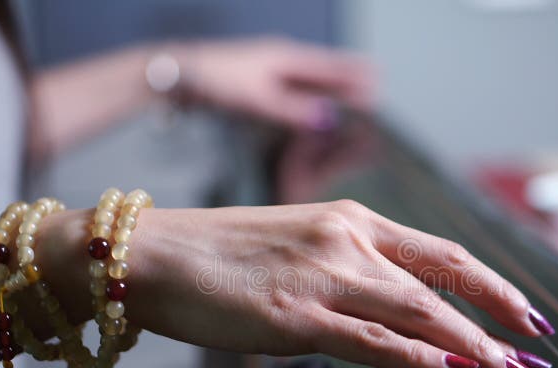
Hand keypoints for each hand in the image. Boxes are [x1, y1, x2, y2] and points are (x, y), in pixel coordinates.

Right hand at [41, 201, 550, 367]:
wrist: (156, 256)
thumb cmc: (225, 254)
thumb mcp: (302, 244)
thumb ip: (352, 270)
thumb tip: (398, 309)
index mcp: (352, 221)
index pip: (442, 253)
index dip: (492, 283)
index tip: (524, 310)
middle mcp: (349, 241)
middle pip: (446, 280)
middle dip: (501, 315)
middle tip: (537, 347)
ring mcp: (325, 277)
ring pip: (421, 311)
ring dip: (476, 343)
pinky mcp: (297, 315)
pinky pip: (373, 339)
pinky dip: (421, 356)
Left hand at [180, 38, 372, 128]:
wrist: (180, 72)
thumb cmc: (216, 82)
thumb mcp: (257, 99)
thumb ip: (293, 110)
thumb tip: (329, 119)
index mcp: (285, 58)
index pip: (329, 67)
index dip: (354, 75)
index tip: (378, 78)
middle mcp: (281, 59)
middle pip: (323, 70)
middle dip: (349, 78)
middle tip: (376, 84)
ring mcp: (269, 67)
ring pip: (309, 77)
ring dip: (332, 85)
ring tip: (352, 91)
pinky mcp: (257, 78)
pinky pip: (295, 84)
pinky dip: (312, 91)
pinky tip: (312, 98)